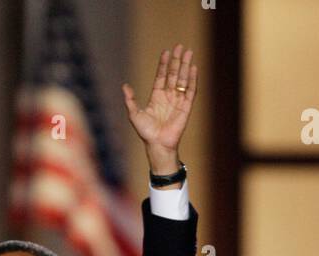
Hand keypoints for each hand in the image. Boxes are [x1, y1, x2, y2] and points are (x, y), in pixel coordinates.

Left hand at [122, 44, 197, 175]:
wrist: (158, 145)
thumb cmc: (146, 132)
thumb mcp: (134, 115)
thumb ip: (130, 100)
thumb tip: (124, 86)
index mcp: (157, 96)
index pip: (162, 75)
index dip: (164, 64)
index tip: (166, 52)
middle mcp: (168, 96)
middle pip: (174, 74)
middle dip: (177, 60)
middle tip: (180, 46)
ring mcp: (178, 101)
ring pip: (183, 79)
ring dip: (186, 66)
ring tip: (189, 52)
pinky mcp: (186, 107)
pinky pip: (190, 91)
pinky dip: (192, 80)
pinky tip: (193, 69)